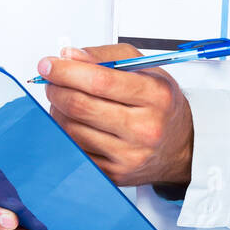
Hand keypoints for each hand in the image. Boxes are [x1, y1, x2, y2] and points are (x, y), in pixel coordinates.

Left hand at [38, 44, 193, 188]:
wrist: (180, 145)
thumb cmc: (159, 103)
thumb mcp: (143, 68)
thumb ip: (105, 56)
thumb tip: (68, 55)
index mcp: (155, 96)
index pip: (99, 81)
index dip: (67, 71)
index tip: (49, 64)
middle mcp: (144, 129)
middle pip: (81, 106)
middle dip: (56, 88)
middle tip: (51, 81)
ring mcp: (129, 156)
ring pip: (72, 130)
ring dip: (58, 110)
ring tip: (64, 99)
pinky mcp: (115, 175)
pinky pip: (75, 150)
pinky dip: (65, 133)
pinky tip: (72, 121)